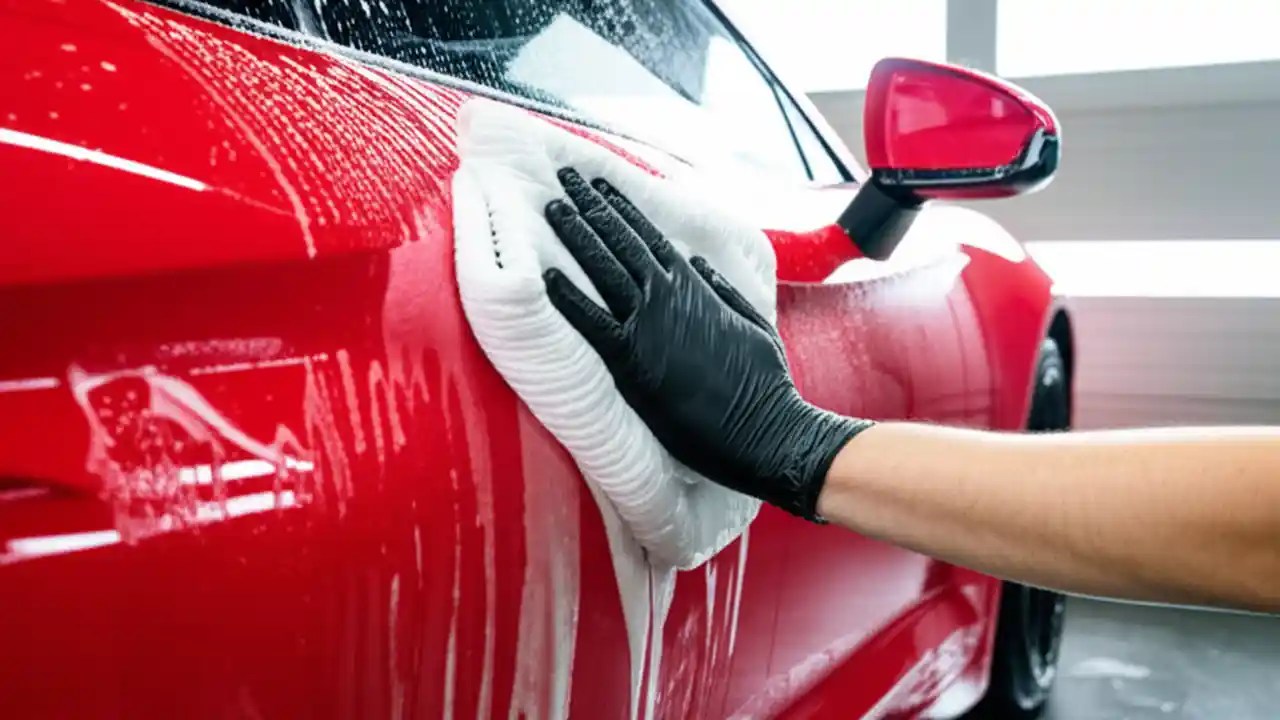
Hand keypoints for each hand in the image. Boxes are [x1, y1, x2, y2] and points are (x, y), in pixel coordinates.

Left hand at [541, 168, 870, 519]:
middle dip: (589, 204)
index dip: (621, 207)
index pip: (649, 235)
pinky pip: (590, 321)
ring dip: (574, 234)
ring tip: (550, 205)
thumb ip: (721, 288)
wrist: (765, 428)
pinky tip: (543, 276)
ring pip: (602, 267)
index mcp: (694, 285)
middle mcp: (668, 295)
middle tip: (562, 177)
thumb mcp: (751, 322)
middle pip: (620, 240)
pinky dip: (566, 297)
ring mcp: (648, 324)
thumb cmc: (764, 383)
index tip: (599, 185)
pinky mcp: (633, 360)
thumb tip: (697, 263)